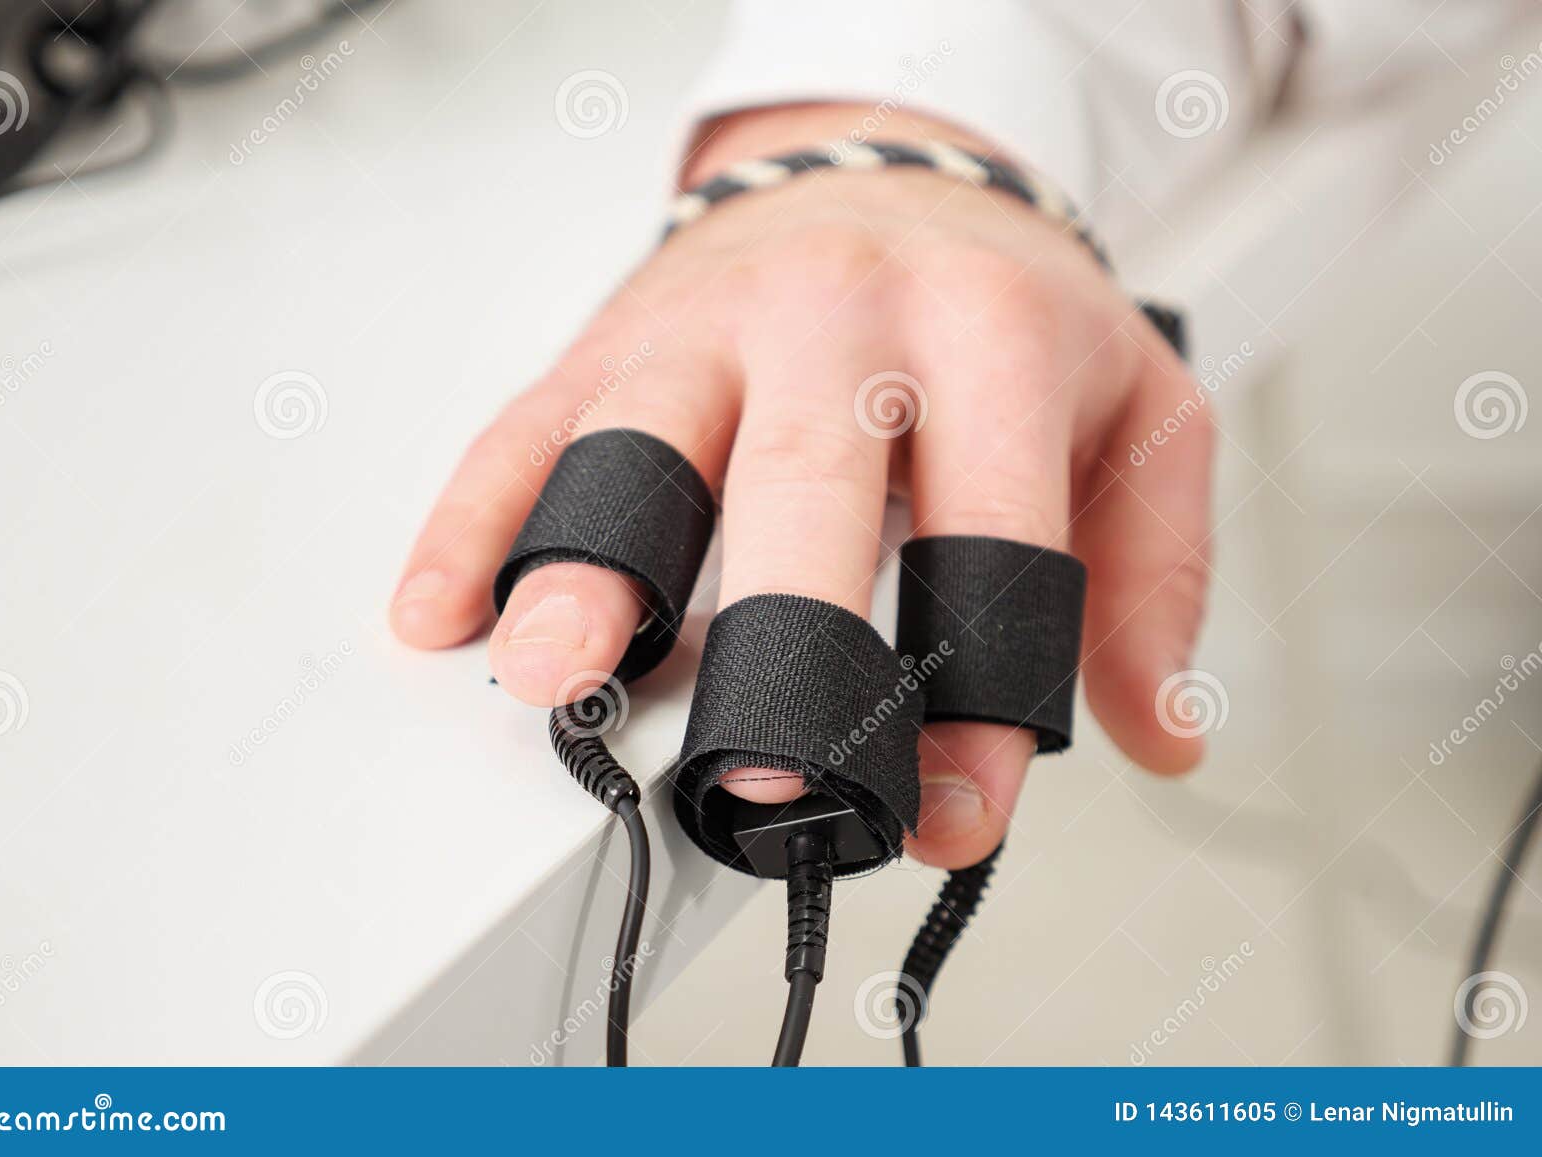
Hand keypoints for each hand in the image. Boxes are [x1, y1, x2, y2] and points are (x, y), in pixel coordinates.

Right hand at [389, 105, 1213, 867]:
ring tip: (558, 676)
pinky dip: (476, 523)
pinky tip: (448, 611)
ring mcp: (706, 328)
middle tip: (763, 781)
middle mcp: (839, 319)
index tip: (957, 817)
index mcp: (987, 337)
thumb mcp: (1131, 416)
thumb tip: (1157, 728)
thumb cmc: (1000, 310)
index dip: (979, 691)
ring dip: (588, 567)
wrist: (884, 168)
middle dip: (785, 640)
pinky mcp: (609, 344)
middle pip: (804, 484)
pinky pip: (524, 431)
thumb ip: (1153, 574)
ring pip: (634, 444)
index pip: (993, 530)